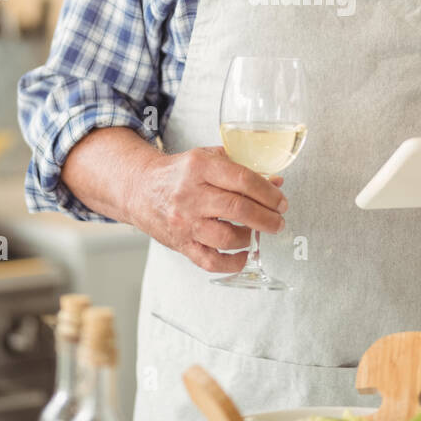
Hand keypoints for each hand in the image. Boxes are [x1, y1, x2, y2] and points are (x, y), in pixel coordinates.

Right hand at [130, 146, 286, 274]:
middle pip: (238, 209)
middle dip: (266, 218)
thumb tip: (276, 182)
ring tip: (256, 233)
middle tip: (278, 221)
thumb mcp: (208, 158)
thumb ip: (241, 168)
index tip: (281, 201)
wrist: (140, 189)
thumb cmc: (179, 173)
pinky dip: (231, 262)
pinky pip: (209, 260)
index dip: (268, 193)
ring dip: (250, 238)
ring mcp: (184, 222)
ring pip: (226, 237)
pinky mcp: (180, 243)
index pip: (243, 180)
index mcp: (199, 167)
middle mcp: (189, 195)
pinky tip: (242, 255)